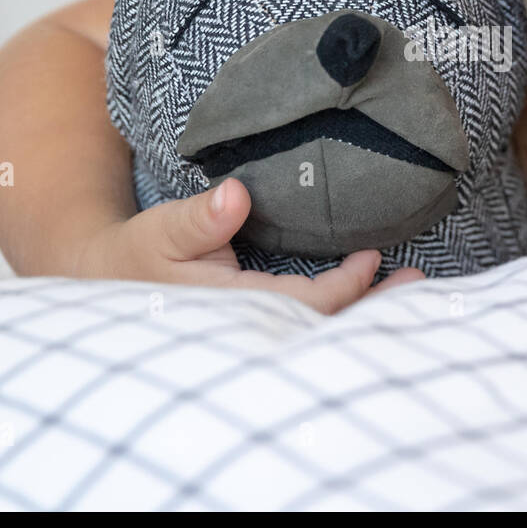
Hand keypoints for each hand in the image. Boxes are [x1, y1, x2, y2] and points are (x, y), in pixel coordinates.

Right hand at [78, 177, 424, 312]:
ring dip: (364, 311)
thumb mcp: (160, 230)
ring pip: (318, 329)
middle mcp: (249, 329)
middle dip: (374, 310)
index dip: (344, 286)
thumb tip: (236, 194)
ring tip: (409, 292)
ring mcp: (252, 333)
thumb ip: (198, 218)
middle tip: (422, 288)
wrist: (105, 285)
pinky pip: (305, 323)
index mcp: (231, 311)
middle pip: (323, 328)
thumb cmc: (135, 256)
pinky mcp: (254, 325)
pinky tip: (368, 298)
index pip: (304, 306)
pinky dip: (341, 310)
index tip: (373, 256)